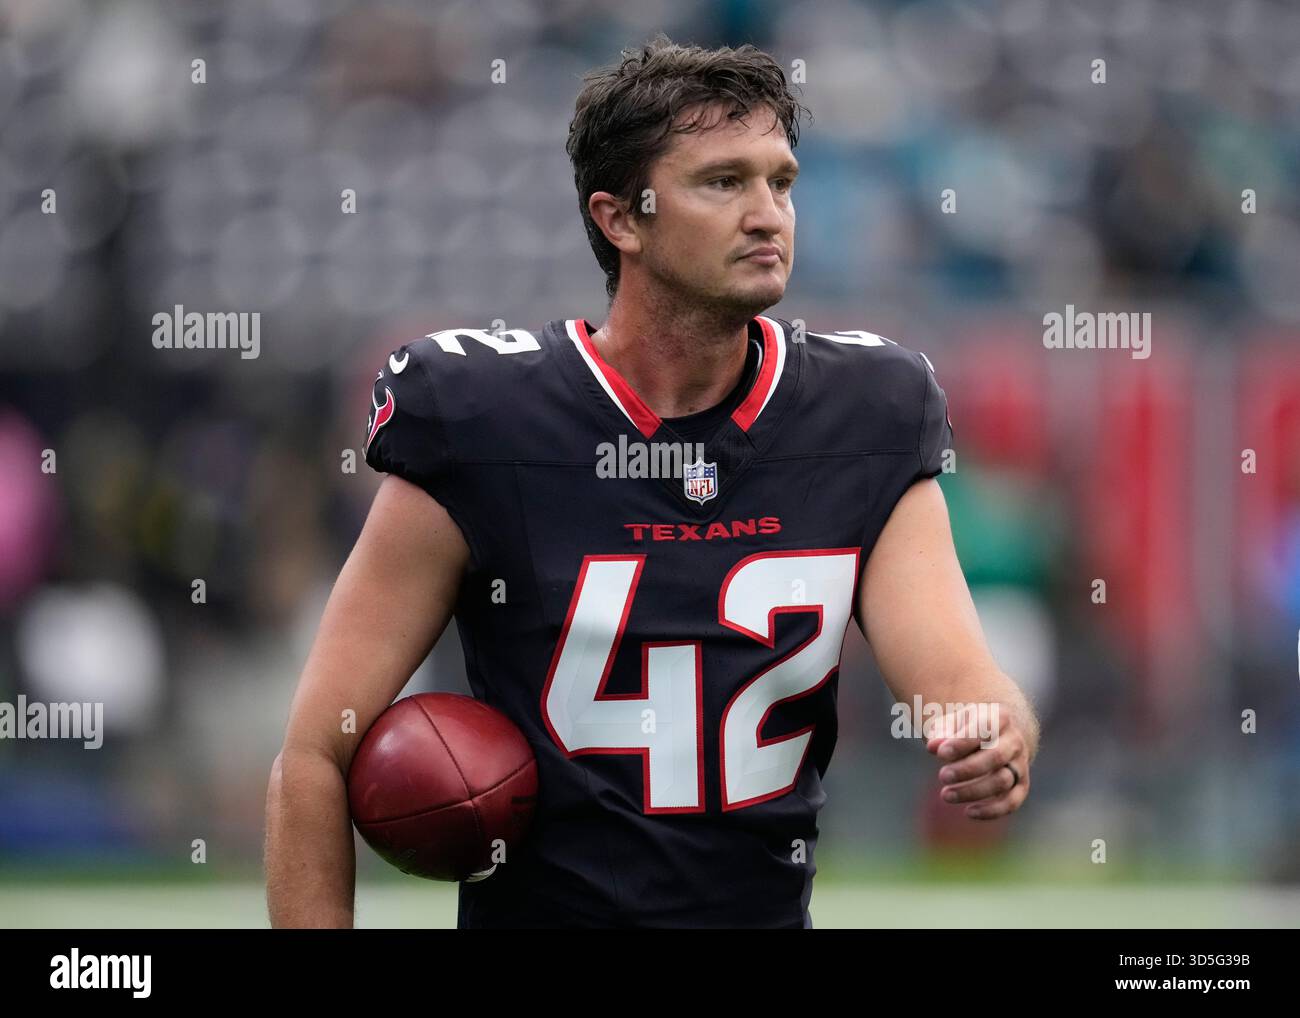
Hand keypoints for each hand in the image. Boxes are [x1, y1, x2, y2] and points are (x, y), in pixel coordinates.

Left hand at [924, 702, 1030, 820]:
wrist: (993, 735)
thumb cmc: (965, 728)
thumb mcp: (951, 723)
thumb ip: (941, 732)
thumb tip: (933, 746)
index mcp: (999, 717)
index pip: (984, 729)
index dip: (962, 742)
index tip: (940, 753)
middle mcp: (1014, 741)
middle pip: (996, 757)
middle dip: (968, 769)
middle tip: (942, 776)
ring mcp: (1020, 763)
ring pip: (1003, 781)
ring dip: (973, 791)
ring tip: (945, 795)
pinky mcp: (1020, 785)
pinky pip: (1012, 801)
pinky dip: (993, 810)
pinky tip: (968, 812)